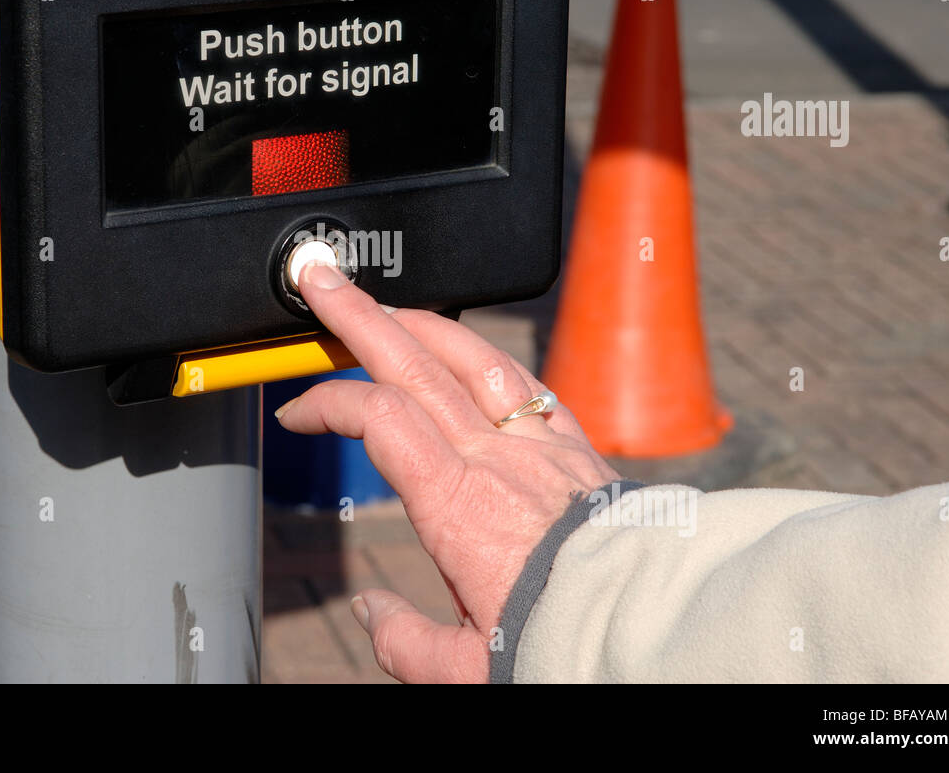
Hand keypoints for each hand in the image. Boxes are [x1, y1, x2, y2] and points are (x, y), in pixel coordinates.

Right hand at [275, 262, 619, 682]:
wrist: (653, 629)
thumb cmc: (563, 643)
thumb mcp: (464, 668)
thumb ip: (404, 641)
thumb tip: (368, 612)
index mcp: (457, 506)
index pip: (379, 419)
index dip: (327, 403)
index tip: (296, 414)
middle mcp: (495, 459)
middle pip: (415, 364)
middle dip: (359, 316)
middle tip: (318, 280)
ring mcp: (538, 444)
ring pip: (471, 356)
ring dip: (418, 321)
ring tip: (382, 302)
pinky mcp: (575, 446)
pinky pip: (524, 381)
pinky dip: (484, 354)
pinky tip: (465, 347)